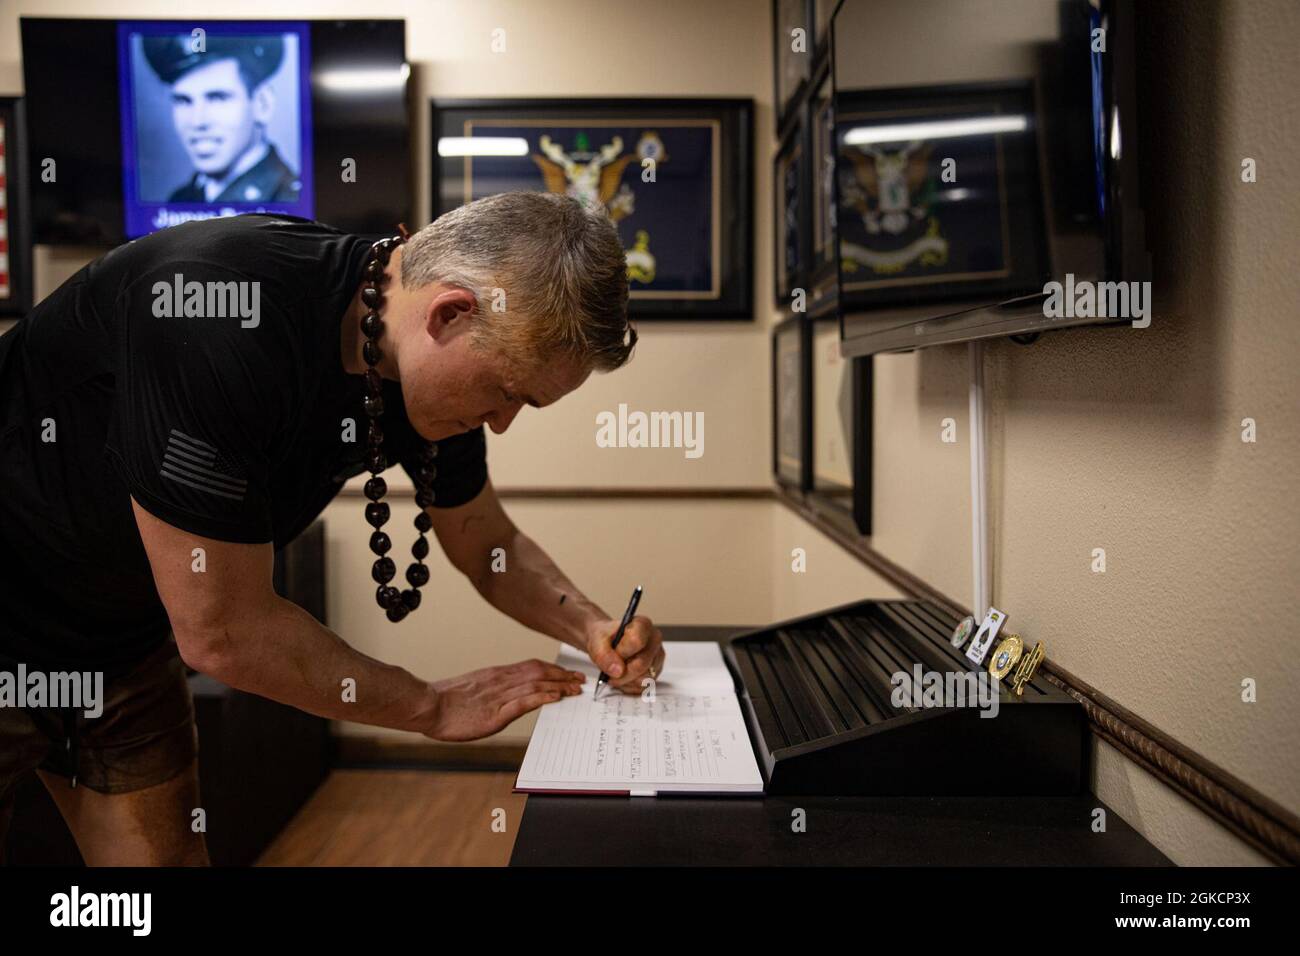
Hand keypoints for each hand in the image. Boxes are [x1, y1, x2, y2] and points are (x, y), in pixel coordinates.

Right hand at [424, 660, 584, 740]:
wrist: (428, 704)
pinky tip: (555, 698)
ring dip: (559, 686)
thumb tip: (512, 694)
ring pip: (536, 684)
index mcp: (497, 674)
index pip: (533, 667)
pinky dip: (542, 698)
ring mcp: (499, 695)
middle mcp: (502, 680)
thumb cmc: (447, 701)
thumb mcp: (476, 689)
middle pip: (540, 673)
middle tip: (580, 680)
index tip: (568, 673)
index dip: (554, 670)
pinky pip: (523, 702)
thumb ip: (495, 689)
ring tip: (575, 689)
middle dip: (563, 676)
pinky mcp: (495, 712)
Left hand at [585, 615, 665, 694]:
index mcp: (643, 625)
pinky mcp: (655, 673)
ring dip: (624, 681)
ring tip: (615, 672)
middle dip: (621, 673)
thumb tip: (618, 671)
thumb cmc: (605, 638)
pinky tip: (622, 677)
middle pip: (641, 665)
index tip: (613, 653)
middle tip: (609, 670)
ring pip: (644, 679)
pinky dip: (629, 686)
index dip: (621, 652)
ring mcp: (657, 658)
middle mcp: (654, 640)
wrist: (606, 643)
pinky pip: (643, 687)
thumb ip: (603, 654)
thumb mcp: (597, 641)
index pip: (636, 642)